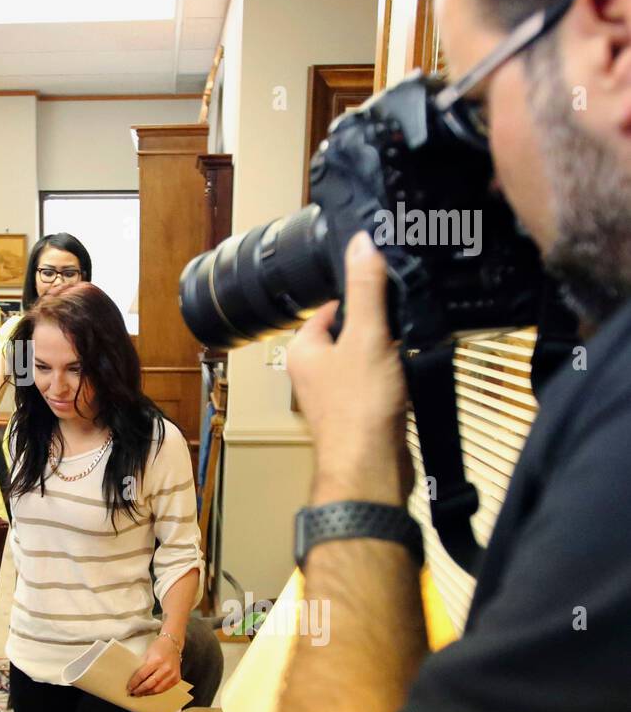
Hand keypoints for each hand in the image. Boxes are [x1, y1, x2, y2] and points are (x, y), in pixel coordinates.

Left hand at [128, 636, 181, 696]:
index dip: (134, 683)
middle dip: (140, 690)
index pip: (142, 675)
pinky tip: (149, 692)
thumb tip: (133, 679)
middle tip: (133, 693)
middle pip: (150, 684)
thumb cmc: (159, 647)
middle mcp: (166, 668)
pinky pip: (165, 689)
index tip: (129, 687)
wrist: (173, 644)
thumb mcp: (147, 653)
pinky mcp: (176, 679)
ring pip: (157, 689)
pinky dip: (156, 691)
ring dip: (147, 693)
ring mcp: (172, 674)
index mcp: (157, 660)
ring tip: (140, 694)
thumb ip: (142, 666)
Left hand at [287, 233, 413, 506]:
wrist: (371, 468)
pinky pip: (379, 382)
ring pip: (367, 357)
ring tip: (403, 355)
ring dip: (389, 353)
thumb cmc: (359, 409)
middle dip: (378, 327)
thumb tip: (362, 243)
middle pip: (351, 331)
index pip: (329, 307)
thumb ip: (366, 289)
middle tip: (398, 327)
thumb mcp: (366, 336)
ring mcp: (336, 394)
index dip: (359, 298)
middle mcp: (313, 372)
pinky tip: (409, 378)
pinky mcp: (360, 411)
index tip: (384, 293)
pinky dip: (395, 377)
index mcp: (303, 350)